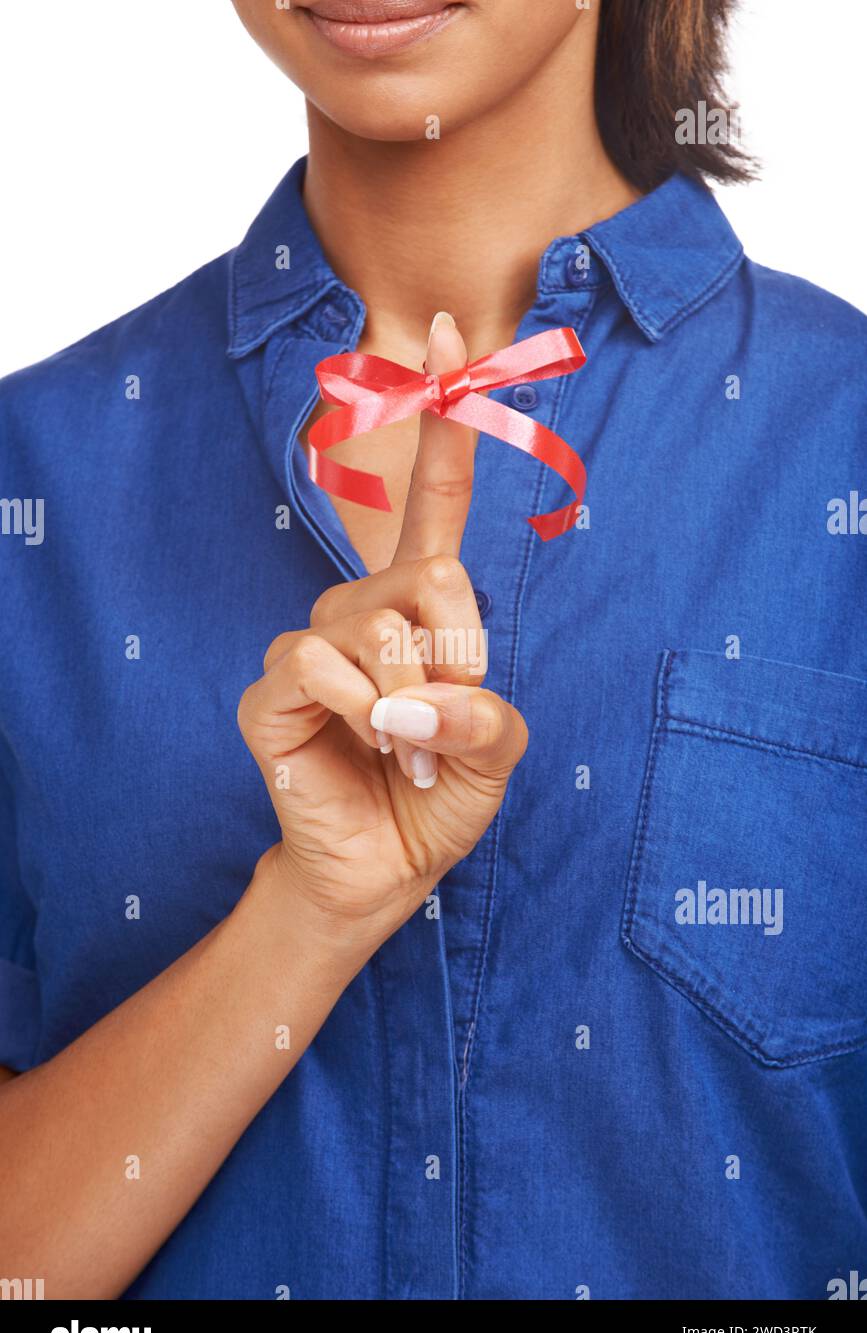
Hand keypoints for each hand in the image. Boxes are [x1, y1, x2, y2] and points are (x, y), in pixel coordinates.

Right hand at [238, 313, 527, 960]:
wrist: (384, 870)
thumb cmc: (437, 795)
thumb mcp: (496, 752)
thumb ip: (487, 713)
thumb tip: (419, 696)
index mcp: (418, 608)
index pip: (431, 504)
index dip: (444, 424)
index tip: (455, 331)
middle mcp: (360, 608)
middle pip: (431, 574)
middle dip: (459, 656)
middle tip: (442, 717)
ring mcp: (309, 641)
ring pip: (378, 623)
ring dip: (413, 697)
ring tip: (403, 745)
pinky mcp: (272, 687)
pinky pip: (322, 663)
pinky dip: (363, 711)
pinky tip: (365, 744)